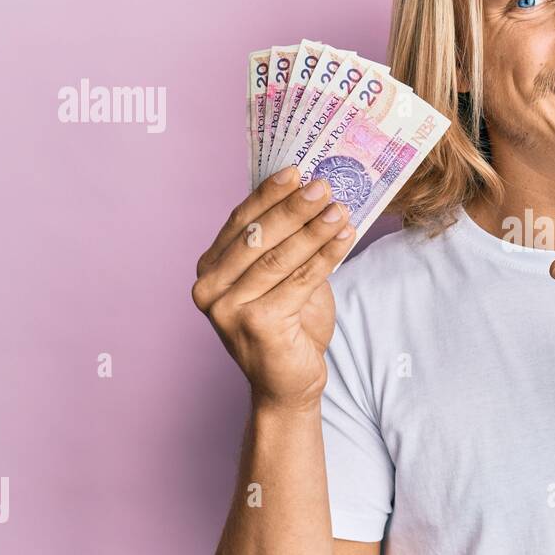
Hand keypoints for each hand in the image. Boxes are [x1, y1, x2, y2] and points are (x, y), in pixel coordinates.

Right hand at [191, 166, 353, 412]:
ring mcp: (228, 309)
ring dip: (314, 229)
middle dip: (294, 207)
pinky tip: (345, 237)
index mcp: (210, 270)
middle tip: (324, 184)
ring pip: (279, 257)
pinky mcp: (255, 324)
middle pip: (257, 236)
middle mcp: (209, 288)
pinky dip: (326, 255)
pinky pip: (298, 281)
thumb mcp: (282, 278)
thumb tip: (311, 193)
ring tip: (340, 208)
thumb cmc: (288, 327)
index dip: (267, 194)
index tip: (295, 170)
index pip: (239, 221)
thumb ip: (285, 243)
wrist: (288, 385)